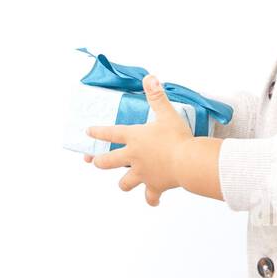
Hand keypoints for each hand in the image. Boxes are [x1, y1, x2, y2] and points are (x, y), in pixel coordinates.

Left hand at [85, 73, 192, 205]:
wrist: (188, 162)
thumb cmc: (177, 137)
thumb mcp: (167, 113)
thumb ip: (156, 96)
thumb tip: (150, 78)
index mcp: (134, 138)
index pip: (110, 133)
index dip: (98, 132)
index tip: (88, 132)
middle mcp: (134, 157)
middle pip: (107, 162)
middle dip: (99, 161)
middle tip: (95, 161)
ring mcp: (143, 174)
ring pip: (124, 183)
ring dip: (124, 183)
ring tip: (125, 183)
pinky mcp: (154, 186)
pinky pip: (150, 197)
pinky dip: (151, 199)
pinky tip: (153, 199)